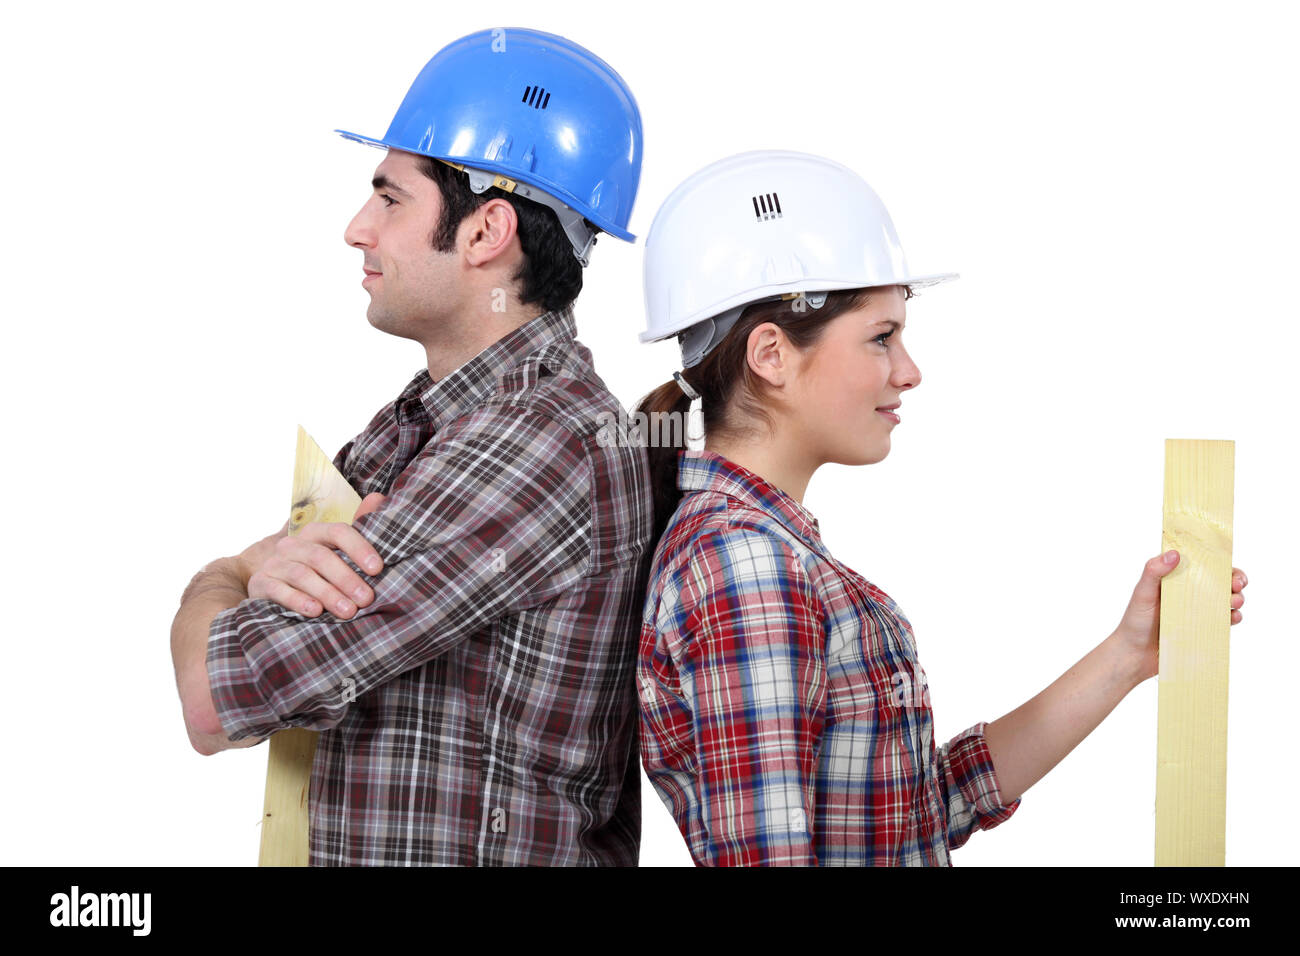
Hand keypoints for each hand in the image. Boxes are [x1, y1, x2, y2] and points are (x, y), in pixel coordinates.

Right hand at [243, 493, 387, 618]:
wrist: (272, 587)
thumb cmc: (317, 570)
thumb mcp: (338, 550)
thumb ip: (359, 526)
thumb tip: (377, 496)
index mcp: (315, 533)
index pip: (338, 531)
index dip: (359, 548)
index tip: (377, 569)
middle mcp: (292, 544)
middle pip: (320, 556)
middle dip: (346, 579)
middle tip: (366, 599)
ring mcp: (274, 563)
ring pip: (302, 575)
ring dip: (328, 594)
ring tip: (348, 611)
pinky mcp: (260, 583)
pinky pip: (278, 590)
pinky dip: (298, 600)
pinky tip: (315, 611)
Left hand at [1114, 550, 1248, 682]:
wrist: (1135, 655)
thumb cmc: (1135, 622)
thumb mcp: (1142, 593)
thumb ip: (1153, 571)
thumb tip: (1175, 553)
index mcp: (1175, 579)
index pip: (1201, 564)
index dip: (1218, 563)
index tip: (1228, 566)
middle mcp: (1188, 593)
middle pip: (1218, 581)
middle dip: (1234, 580)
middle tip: (1237, 585)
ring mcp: (1196, 611)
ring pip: (1224, 600)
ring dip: (1236, 598)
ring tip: (1236, 602)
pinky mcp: (1202, 628)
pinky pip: (1223, 620)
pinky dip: (1233, 617)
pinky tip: (1234, 617)